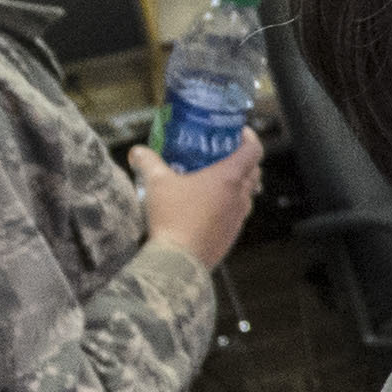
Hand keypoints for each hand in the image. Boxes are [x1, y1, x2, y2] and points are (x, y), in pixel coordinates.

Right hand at [132, 129, 258, 271]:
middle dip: (244, 159)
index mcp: (229, 178)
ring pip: (248, 193)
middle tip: (223, 154)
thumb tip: (138, 151)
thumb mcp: (155, 182)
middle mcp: (240, 196)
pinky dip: (230, 203)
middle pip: (254, 171)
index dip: (250, 138)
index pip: (254, 150)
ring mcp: (239, 216)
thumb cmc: (172, 216)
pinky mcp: (233, 233)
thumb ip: (147, 161)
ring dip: (238, 183)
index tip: (239, 132)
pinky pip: (238, 212)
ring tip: (215, 179)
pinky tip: (208, 204)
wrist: (179, 258)